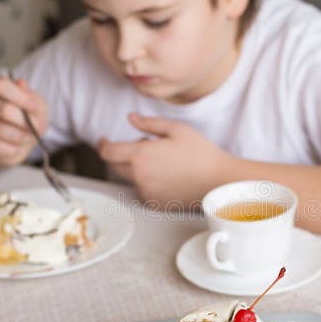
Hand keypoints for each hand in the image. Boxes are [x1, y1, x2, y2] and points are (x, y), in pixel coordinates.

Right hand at [0, 76, 47, 166]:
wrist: (11, 142)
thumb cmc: (26, 119)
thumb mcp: (37, 106)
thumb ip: (33, 97)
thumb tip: (21, 84)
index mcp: (0, 90)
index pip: (2, 86)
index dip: (21, 97)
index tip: (33, 107)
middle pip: (5, 110)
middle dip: (27, 121)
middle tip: (36, 125)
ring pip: (8, 132)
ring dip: (25, 136)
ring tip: (26, 135)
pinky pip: (8, 148)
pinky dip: (18, 148)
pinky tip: (16, 144)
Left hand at [98, 113, 231, 205]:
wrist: (218, 181)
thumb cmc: (201, 153)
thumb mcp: (177, 129)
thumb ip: (149, 123)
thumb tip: (131, 118)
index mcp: (141, 156)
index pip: (107, 152)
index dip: (102, 145)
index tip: (104, 141)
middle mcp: (139, 176)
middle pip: (114, 166)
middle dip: (120, 155)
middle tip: (143, 147)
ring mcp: (146, 192)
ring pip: (130, 178)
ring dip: (136, 168)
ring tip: (163, 161)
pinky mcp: (154, 203)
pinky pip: (142, 190)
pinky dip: (147, 181)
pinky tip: (169, 175)